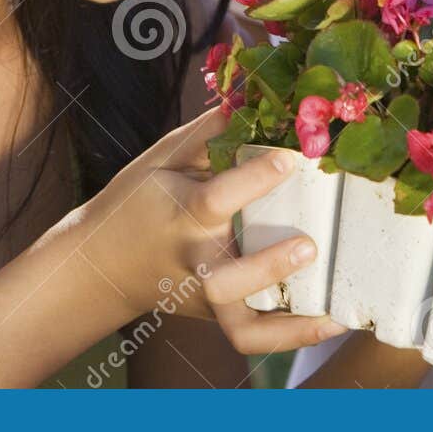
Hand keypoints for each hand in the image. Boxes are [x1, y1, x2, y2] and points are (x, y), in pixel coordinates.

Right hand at [80, 108, 347, 352]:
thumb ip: (207, 133)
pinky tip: (332, 322)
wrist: (100, 266)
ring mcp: (204, 298)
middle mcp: (193, 262)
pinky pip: (254, 338)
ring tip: (332, 309)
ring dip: (286, 323)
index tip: (291, 157)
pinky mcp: (215, 318)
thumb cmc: (140, 200)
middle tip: (308, 245)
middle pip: (225, 280)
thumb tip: (252, 93)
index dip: (254, 178)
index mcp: (181, 214)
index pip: (216, 199)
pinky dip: (292, 337)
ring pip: (239, 324)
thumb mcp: (163, 158)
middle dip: (267, 267)